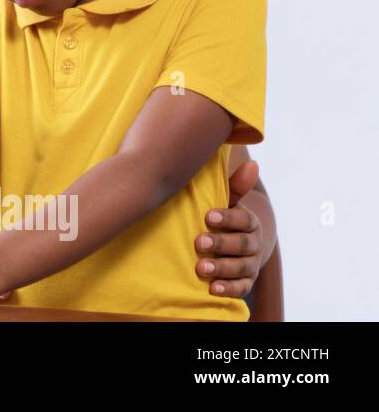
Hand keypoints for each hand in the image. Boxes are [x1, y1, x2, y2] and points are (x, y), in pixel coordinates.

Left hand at [194, 159, 263, 297]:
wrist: (235, 245)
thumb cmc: (224, 219)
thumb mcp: (227, 202)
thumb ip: (235, 186)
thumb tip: (252, 163)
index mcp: (250, 222)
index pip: (244, 219)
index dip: (228, 218)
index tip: (208, 216)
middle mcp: (253, 244)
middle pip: (242, 245)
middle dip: (221, 243)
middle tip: (199, 242)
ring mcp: (251, 264)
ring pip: (241, 267)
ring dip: (222, 268)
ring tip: (200, 267)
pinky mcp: (245, 281)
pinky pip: (241, 288)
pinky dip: (228, 289)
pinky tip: (212, 289)